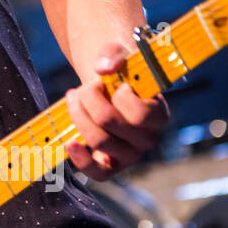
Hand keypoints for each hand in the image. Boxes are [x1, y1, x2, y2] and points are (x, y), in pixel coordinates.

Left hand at [64, 43, 169, 180]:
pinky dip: (80, 159)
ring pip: (99, 141)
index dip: (120, 96)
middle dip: (89, 100)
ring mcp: (129, 155)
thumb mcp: (117, 55)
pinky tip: (69, 142)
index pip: (140, 114)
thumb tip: (103, 67)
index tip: (113, 82)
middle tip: (85, 87)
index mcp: (158, 115)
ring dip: (78, 115)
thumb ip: (113, 54)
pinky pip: (98, 172)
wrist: (106, 87)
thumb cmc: (117, 73)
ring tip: (74, 98)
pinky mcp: (111, 165)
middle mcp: (148, 139)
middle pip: (110, 124)